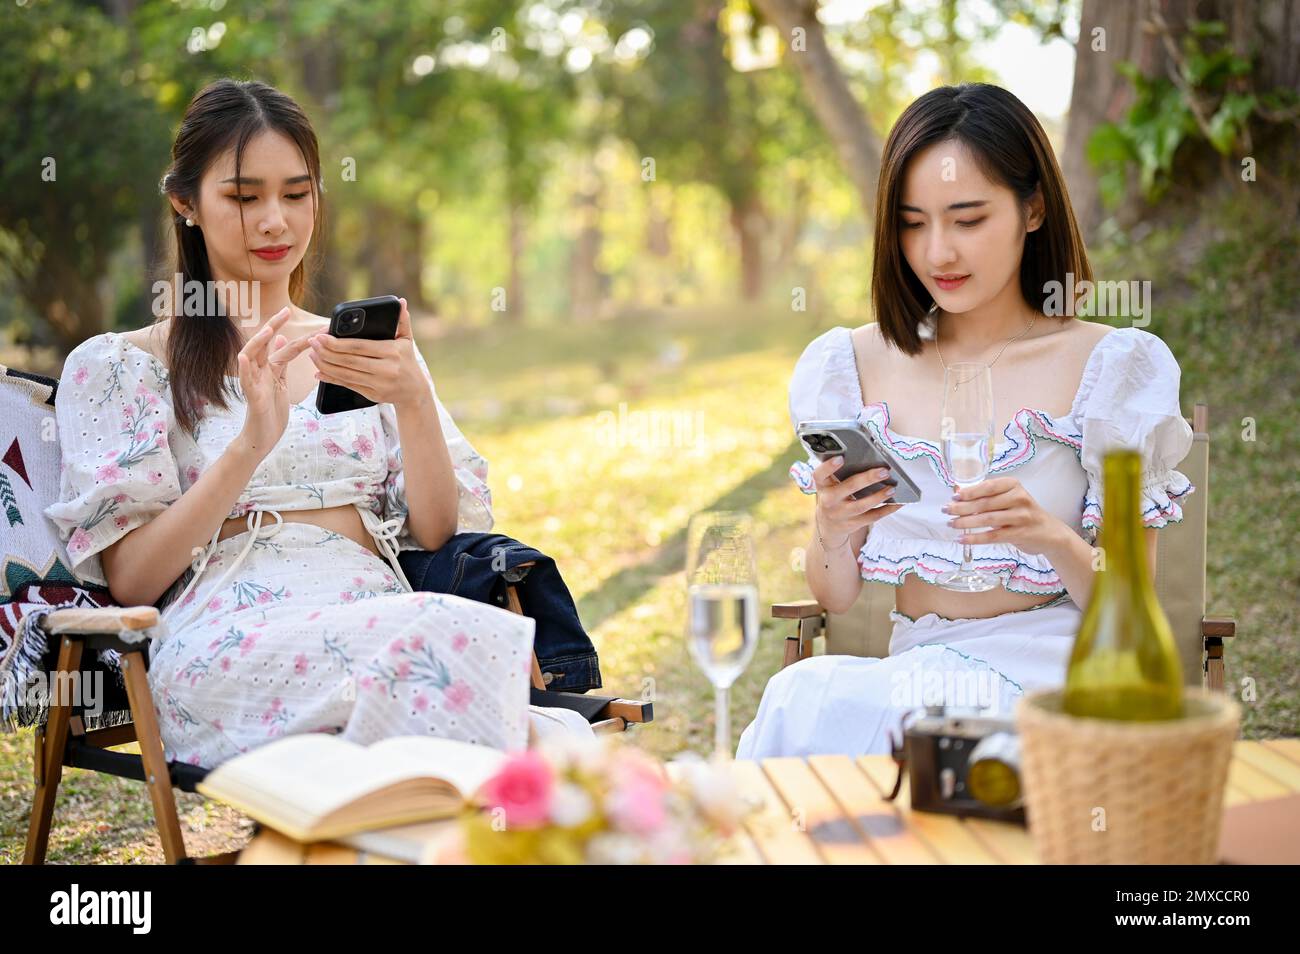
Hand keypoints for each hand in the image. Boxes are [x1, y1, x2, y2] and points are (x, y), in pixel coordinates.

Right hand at [234, 307, 312, 460]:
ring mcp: (255, 384)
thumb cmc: (271, 412)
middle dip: (274, 326)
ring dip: (258, 343)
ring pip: (251, 358)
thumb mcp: (280, 383)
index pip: (280, 345)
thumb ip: (280, 362)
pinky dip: (245, 369)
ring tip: (267, 330)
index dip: (288, 329)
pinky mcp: (252, 398)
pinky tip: (244, 358)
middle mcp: (260, 372)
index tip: (292, 311)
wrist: (263, 438)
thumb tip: (283, 339)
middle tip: (285, 310)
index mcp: (269, 369)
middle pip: (264, 344)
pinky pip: (246, 381)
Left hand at [307, 297, 427, 409]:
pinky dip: (332, 379)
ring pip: (346, 374)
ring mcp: (379, 384)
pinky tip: (320, 372)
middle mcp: (386, 369)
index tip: (321, 336)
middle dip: (327, 352)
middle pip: (349, 360)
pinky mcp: (373, 395)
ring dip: (325, 365)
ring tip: (312, 355)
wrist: (415, 391)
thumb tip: (401, 301)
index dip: (338, 342)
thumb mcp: (407, 340)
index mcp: (392, 352)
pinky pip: (348, 385)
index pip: (359, 346)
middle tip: (312, 343)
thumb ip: (402, 320)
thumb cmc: (407, 360)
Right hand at [812, 456, 904, 544]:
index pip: (819, 474)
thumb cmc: (833, 497)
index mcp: (822, 485)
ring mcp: (840, 514)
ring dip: (878, 496)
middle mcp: (829, 500)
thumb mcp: (828, 486)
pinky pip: (872, 517)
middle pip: (848, 487)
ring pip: (861, 505)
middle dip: (868, 479)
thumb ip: (839, 474)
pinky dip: (886, 509)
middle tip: (884, 471)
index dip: (829, 466)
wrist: (828, 525)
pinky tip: (897, 503)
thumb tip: (868, 459)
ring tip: (892, 488)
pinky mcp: (852, 524)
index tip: (841, 458)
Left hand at [942, 476, 1066, 555]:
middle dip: (962, 507)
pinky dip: (976, 538)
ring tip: (951, 524)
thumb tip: (957, 493)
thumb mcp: (1008, 499)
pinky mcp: (1021, 533)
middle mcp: (1020, 498)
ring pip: (988, 519)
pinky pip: (993, 536)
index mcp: (1014, 485)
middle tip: (946, 511)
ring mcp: (1022, 516)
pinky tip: (962, 539)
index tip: (954, 496)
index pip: (988, 486)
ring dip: (966, 522)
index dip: (969, 492)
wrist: (1049, 532)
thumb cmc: (1022, 513)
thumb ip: (986, 496)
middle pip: (985, 503)